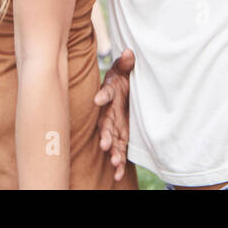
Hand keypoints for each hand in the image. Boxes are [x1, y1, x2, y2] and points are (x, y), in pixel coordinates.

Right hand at [93, 48, 133, 181]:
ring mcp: (114, 126)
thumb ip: (127, 64)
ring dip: (112, 152)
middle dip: (105, 134)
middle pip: (105, 123)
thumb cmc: (124, 79)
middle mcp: (109, 112)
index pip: (106, 93)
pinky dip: (118, 163)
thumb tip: (130, 52)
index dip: (102, 95)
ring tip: (114, 162)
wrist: (126, 91)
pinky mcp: (121, 137)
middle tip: (105, 143)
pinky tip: (118, 174)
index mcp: (110, 94)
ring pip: (111, 140)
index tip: (98, 99)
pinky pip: (118, 151)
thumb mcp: (126, 71)